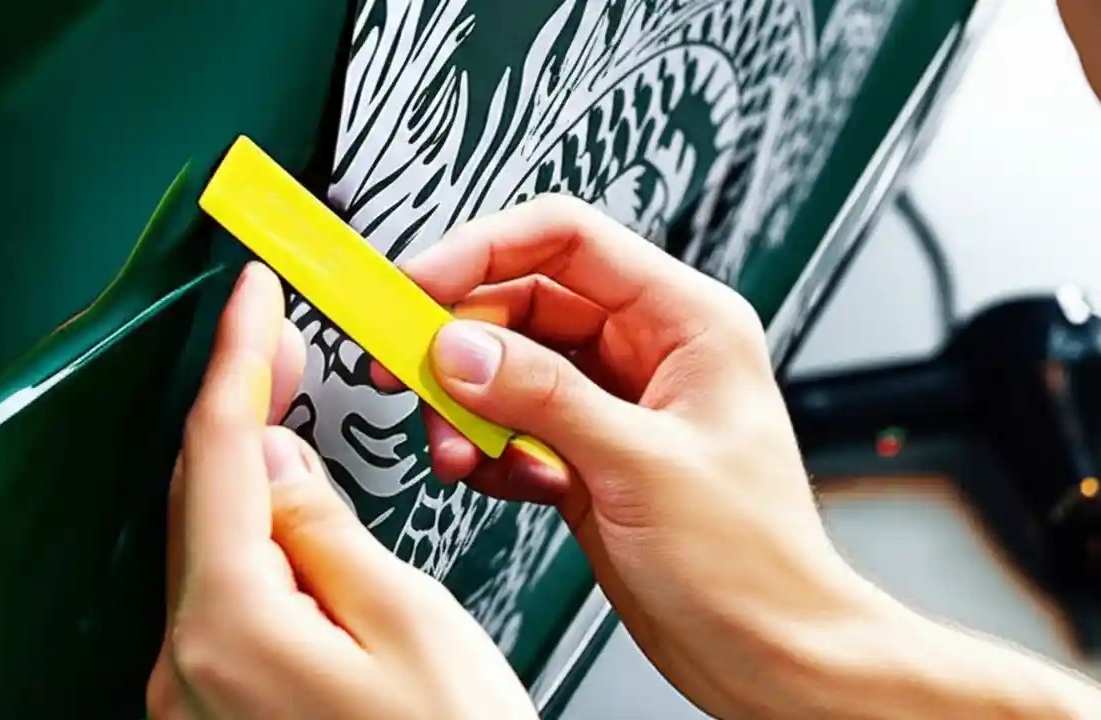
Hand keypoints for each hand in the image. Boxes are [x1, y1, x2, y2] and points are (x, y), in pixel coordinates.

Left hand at [148, 264, 535, 719]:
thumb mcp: (409, 623)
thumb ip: (326, 531)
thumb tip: (278, 458)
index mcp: (230, 631)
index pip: (219, 454)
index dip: (238, 360)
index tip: (254, 298)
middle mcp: (188, 669)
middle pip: (201, 495)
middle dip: (237, 405)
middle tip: (275, 336)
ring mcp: (196, 697)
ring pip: (210, 542)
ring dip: (244, 466)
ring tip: (283, 401)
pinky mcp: (220, 712)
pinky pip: (224, 593)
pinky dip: (252, 535)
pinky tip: (284, 507)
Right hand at [372, 196, 883, 717]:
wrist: (767, 654)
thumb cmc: (754, 564)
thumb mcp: (643, 466)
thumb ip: (545, 397)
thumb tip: (462, 348)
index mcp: (686, 322)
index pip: (568, 241)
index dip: (483, 251)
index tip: (417, 287)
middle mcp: (647, 352)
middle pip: (524, 303)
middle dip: (460, 341)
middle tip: (408, 376)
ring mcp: (613, 404)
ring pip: (509, 367)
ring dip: (467, 405)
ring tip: (459, 450)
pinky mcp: (586, 454)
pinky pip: (513, 424)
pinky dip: (488, 448)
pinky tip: (499, 479)